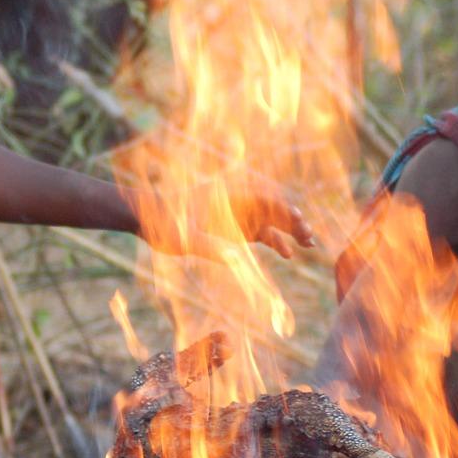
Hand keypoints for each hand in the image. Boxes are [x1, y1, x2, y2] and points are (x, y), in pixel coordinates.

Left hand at [138, 186, 314, 259]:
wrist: (148, 218)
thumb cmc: (164, 224)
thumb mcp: (185, 239)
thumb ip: (210, 248)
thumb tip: (234, 260)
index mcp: (227, 196)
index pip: (264, 200)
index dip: (284, 211)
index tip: (299, 224)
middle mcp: (235, 201)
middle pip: (272, 208)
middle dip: (293, 221)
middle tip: (310, 238)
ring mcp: (235, 213)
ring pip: (270, 220)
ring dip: (289, 231)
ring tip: (308, 245)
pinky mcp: (231, 226)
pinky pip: (259, 231)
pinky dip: (274, 241)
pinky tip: (287, 254)